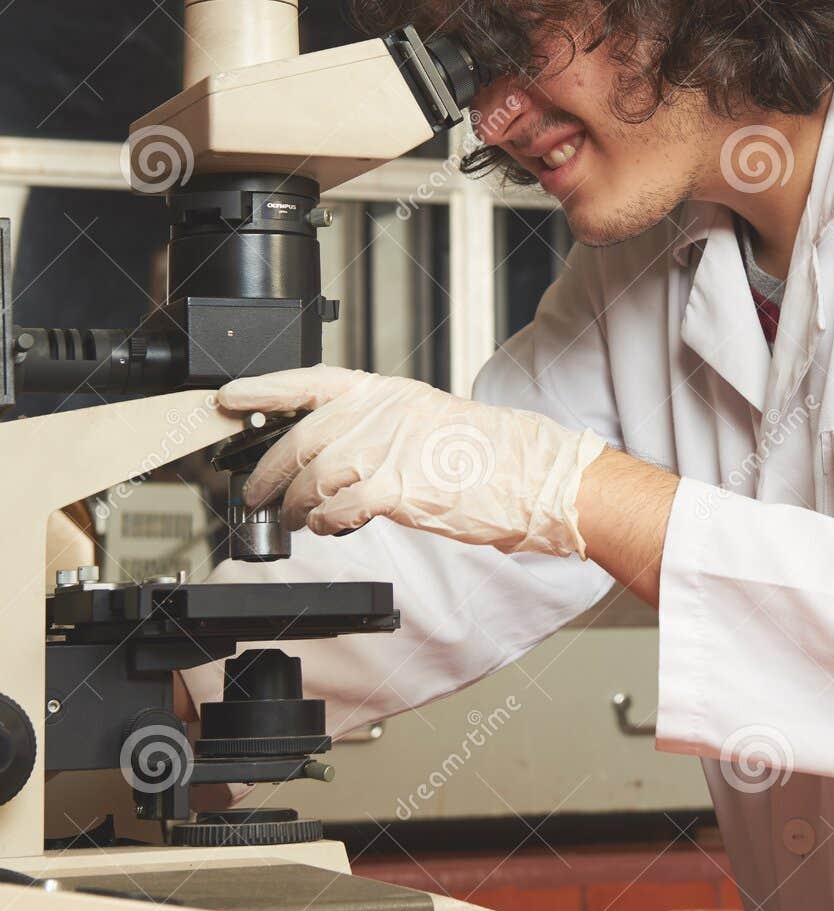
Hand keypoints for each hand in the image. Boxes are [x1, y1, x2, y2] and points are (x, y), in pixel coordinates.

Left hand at [216, 366, 604, 557]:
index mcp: (384, 391)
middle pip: (299, 440)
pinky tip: (331, 528)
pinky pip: (337, 509)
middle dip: (267, 473)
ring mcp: (386, 449)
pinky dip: (326, 523)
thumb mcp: (421, 419)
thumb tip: (324, 452)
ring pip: (312, 479)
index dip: (262, 390)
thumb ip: (373, 426)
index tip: (229, 398)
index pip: (307, 382)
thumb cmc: (482, 454)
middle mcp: (380, 413)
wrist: (528, 475)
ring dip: (296, 507)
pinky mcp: (395, 489)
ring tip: (297, 520)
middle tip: (254, 495)